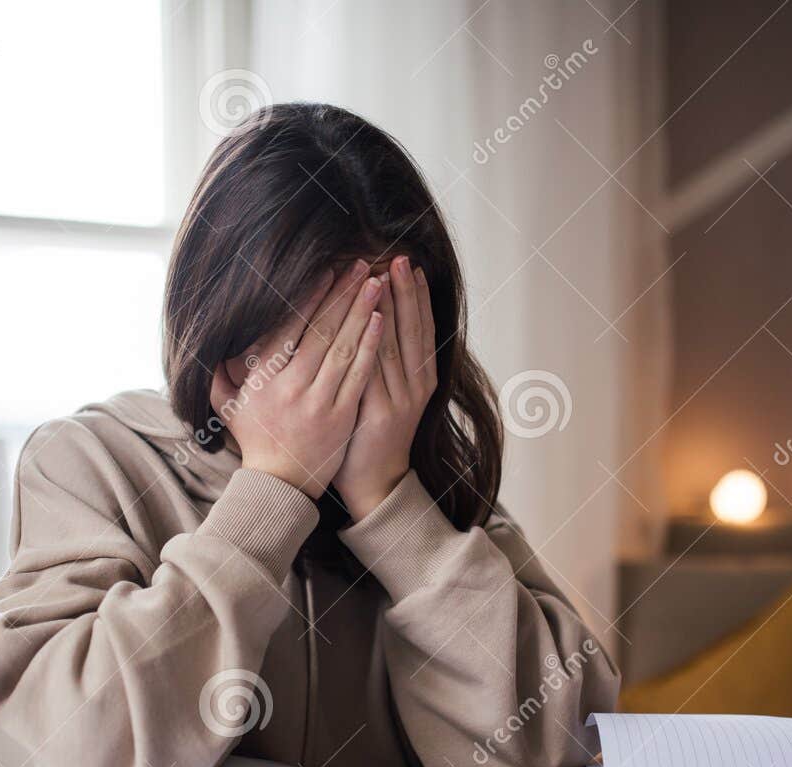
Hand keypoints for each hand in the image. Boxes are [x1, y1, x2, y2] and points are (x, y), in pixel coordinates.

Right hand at [211, 260, 384, 499]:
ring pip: (343, 348)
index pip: (288, 328)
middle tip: (360, 264)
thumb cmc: (255, 442)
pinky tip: (381, 321)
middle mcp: (291, 388)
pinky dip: (370, 346)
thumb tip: (209, 345)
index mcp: (263, 380)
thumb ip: (218, 375)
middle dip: (342, 294)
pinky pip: (359, 375)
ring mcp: (319, 403)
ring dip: (361, 312)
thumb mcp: (228, 408)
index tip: (325, 271)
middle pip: (320, 331)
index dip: (309, 297)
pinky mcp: (342, 417)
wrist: (280, 487)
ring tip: (376, 283)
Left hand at [334, 257, 437, 517]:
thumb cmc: (370, 438)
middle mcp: (416, 386)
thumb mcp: (382, 395)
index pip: (420, 328)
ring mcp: (401, 400)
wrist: (375, 485)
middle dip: (406, 291)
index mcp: (420, 379)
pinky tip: (375, 318)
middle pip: (413, 329)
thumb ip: (380, 363)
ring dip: (392, 307)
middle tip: (400, 257)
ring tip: (386, 274)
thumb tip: (370, 322)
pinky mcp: (382, 413)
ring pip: (396, 343)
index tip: (410, 265)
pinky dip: (377, 342)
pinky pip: (377, 370)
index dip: (417, 296)